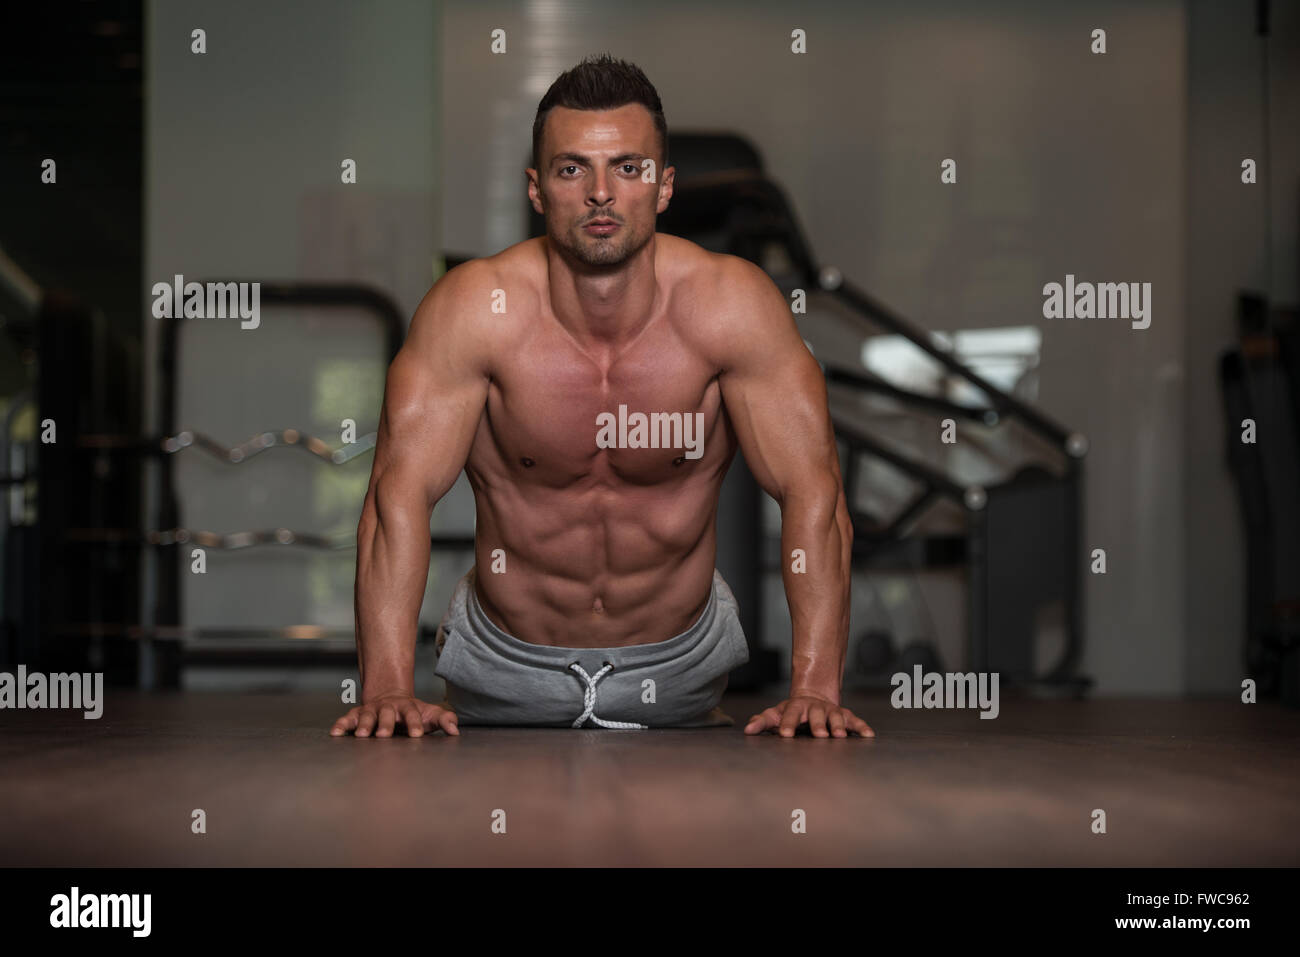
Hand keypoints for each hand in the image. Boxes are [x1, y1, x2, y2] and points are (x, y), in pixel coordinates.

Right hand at [330, 692, 458, 737]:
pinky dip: (341, 725)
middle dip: (385, 724)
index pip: (412, 714)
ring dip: (364, 725)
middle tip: (383, 735)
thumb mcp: (430, 714)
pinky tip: (335, 733)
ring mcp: (372, 710)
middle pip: (387, 714)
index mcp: (407, 707)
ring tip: (361, 735)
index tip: (417, 735)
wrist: (390, 697)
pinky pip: (347, 719)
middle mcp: (388, 708)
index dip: (414, 724)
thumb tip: (455, 731)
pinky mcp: (357, 715)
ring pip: (367, 716)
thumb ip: (444, 720)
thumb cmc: (413, 712)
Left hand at [744, 694, 873, 737]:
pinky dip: (861, 727)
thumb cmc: (792, 710)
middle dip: (818, 725)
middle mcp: (815, 708)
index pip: (790, 714)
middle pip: (816, 714)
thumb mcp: (775, 714)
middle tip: (819, 736)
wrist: (814, 695)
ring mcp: (830, 711)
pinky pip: (854, 720)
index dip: (787, 724)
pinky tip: (868, 735)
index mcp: (796, 707)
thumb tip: (747, 729)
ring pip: (836, 716)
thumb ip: (763, 721)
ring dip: (838, 726)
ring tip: (840, 736)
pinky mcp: (844, 716)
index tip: (785, 735)